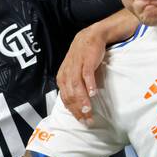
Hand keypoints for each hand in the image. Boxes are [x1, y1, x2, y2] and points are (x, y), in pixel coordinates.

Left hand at [58, 8, 137, 122]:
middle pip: (71, 95)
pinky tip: (94, 94)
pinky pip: (87, 75)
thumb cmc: (84, 56)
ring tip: (89, 111)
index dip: (73, 111)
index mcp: (62, 77)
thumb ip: (74, 86)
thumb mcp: (75, 72)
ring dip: (83, 101)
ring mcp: (76, 66)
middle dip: (79, 110)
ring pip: (77, 87)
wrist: (92, 35)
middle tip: (88, 121)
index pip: (65, 98)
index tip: (82, 121)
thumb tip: (77, 104)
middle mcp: (67, 73)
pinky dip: (90, 85)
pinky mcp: (86, 60)